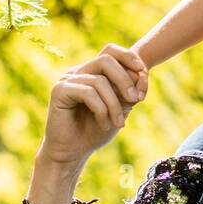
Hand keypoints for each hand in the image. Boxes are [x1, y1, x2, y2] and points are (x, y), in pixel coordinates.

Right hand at [38, 44, 147, 165]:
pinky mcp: (59, 91)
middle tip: (135, 99)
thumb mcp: (120, 110)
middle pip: (106, 59)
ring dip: (114, 104)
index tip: (143, 72)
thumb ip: (130, 93)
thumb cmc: (95, 131)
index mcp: (91, 72)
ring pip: (99, 80)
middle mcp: (78, 71)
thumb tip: (142, 74)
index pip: (110, 51)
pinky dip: (101, 109)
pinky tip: (104, 124)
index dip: (128, 57)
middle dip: (125, 79)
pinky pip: (88, 93)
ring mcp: (67, 80)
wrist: (73, 152)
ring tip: (118, 123)